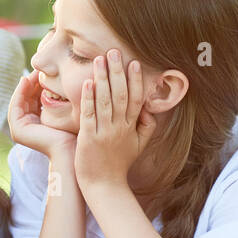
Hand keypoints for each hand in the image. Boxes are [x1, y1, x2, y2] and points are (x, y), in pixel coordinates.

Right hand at [7, 71, 77, 157]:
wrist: (71, 150)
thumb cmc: (74, 132)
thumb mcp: (65, 110)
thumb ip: (59, 98)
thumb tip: (63, 79)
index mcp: (36, 123)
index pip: (34, 98)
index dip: (37, 82)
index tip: (45, 69)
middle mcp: (25, 127)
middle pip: (26, 98)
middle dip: (31, 81)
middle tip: (38, 67)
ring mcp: (19, 129)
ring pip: (19, 100)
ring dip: (24, 84)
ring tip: (33, 71)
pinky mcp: (17, 130)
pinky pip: (15, 105)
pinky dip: (19, 91)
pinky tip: (26, 79)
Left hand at [74, 51, 156, 194]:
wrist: (105, 186)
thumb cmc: (119, 164)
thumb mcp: (139, 145)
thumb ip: (147, 126)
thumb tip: (150, 107)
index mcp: (132, 127)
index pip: (137, 99)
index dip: (136, 80)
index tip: (133, 62)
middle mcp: (120, 127)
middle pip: (121, 95)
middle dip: (117, 72)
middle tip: (114, 52)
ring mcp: (105, 132)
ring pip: (105, 101)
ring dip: (102, 78)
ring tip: (99, 59)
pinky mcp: (89, 138)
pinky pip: (89, 115)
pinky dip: (88, 98)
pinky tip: (87, 83)